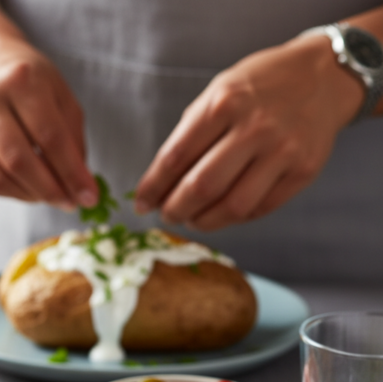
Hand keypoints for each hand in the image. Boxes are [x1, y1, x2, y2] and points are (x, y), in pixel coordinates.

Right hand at [0, 38, 98, 208]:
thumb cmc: (28, 83)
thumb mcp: (60, 96)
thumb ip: (73, 140)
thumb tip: (81, 188)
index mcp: (20, 79)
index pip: (50, 137)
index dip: (71, 173)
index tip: (88, 198)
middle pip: (19, 161)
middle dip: (48, 190)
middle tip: (67, 203)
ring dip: (27, 195)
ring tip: (46, 196)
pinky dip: (7, 192)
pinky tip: (23, 188)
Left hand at [134, 35, 364, 230]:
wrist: (323, 77)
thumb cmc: (257, 89)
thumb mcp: (217, 95)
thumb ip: (188, 137)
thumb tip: (157, 187)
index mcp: (224, 104)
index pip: (174, 158)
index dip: (152, 188)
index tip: (141, 204)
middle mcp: (255, 128)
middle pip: (201, 188)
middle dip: (175, 210)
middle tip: (168, 214)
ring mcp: (282, 151)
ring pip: (231, 207)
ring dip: (203, 222)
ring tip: (193, 219)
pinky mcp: (302, 172)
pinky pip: (258, 209)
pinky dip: (233, 218)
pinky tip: (222, 211)